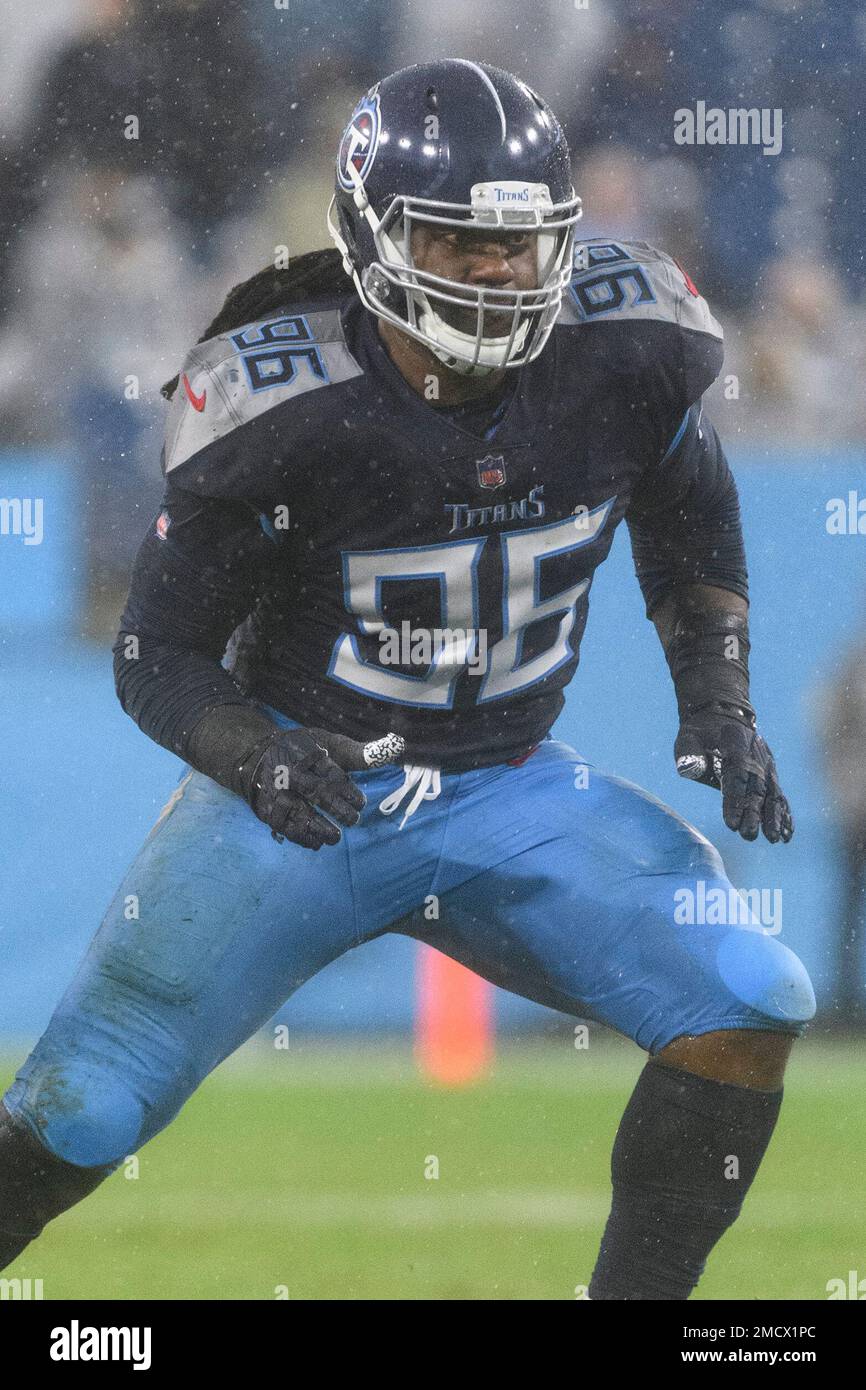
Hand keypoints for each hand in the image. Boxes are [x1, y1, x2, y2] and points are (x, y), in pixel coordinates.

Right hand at [249, 727, 403, 849]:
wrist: (259, 756)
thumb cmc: (306, 752)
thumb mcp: (331, 745)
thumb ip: (361, 753)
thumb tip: (397, 745)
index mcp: (310, 754)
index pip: (330, 773)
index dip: (347, 790)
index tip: (360, 802)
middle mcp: (292, 772)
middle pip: (316, 792)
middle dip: (336, 809)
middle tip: (353, 819)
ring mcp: (278, 792)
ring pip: (298, 812)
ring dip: (319, 828)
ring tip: (335, 837)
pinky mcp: (268, 809)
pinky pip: (284, 827)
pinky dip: (302, 837)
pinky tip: (317, 842)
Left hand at [675, 708, 792, 843]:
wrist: (722, 717)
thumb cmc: (701, 733)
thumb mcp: (688, 737)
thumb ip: (689, 753)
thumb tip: (688, 768)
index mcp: (735, 746)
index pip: (735, 777)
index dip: (734, 801)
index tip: (730, 824)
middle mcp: (756, 756)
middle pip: (756, 789)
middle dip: (754, 814)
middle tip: (748, 835)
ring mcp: (766, 766)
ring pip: (772, 794)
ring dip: (773, 817)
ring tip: (774, 839)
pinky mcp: (770, 775)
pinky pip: (779, 796)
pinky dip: (784, 814)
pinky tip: (787, 834)